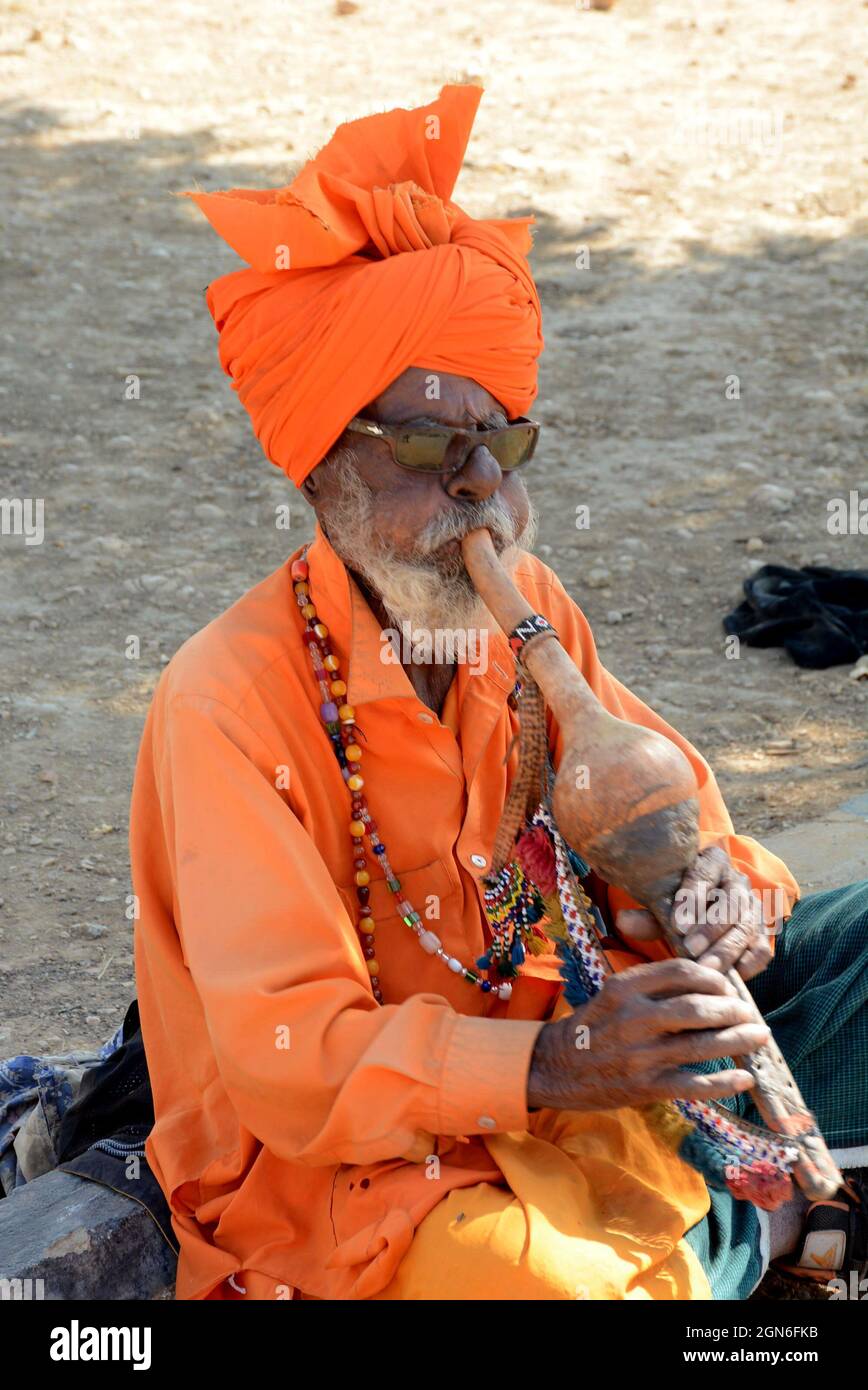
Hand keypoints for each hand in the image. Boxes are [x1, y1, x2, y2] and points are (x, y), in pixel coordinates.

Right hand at [527, 957, 768, 1111]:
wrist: (554, 1067)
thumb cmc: (593, 1026)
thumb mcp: (613, 993)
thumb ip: (652, 986)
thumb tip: (707, 980)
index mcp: (625, 988)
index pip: (681, 972)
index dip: (713, 978)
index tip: (728, 985)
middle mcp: (633, 1018)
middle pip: (696, 1008)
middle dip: (731, 1010)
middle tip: (749, 1013)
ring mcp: (639, 1055)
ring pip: (700, 1045)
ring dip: (737, 1041)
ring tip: (759, 1036)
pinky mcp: (645, 1087)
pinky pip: (692, 1084)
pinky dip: (723, 1082)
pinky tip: (745, 1077)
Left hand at [616, 846, 771, 980]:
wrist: (699, 913)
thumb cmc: (676, 906)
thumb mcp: (661, 906)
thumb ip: (646, 915)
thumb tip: (623, 921)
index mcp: (712, 861)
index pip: (705, 872)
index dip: (693, 898)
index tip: (677, 924)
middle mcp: (738, 880)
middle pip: (732, 902)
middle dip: (711, 927)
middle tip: (691, 948)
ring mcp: (753, 907)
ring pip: (747, 926)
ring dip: (726, 949)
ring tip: (705, 968)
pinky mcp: (761, 933)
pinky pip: (761, 949)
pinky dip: (747, 964)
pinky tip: (729, 976)